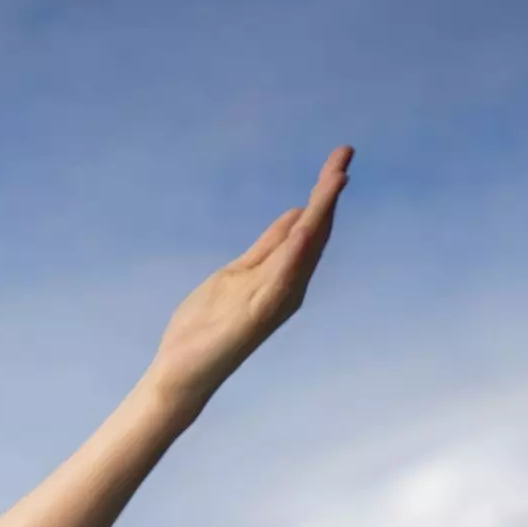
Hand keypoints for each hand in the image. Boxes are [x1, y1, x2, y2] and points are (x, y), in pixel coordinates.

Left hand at [148, 145, 352, 421]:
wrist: (183, 372)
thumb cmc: (207, 327)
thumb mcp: (236, 273)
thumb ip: (266, 248)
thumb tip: (295, 214)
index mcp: (279, 273)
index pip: (305, 225)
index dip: (321, 193)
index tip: (338, 159)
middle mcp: (286, 285)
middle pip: (312, 230)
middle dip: (327, 192)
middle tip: (344, 153)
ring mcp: (274, 300)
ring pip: (304, 248)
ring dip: (320, 213)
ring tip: (335, 179)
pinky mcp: (257, 315)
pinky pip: (281, 279)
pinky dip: (294, 254)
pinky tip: (304, 229)